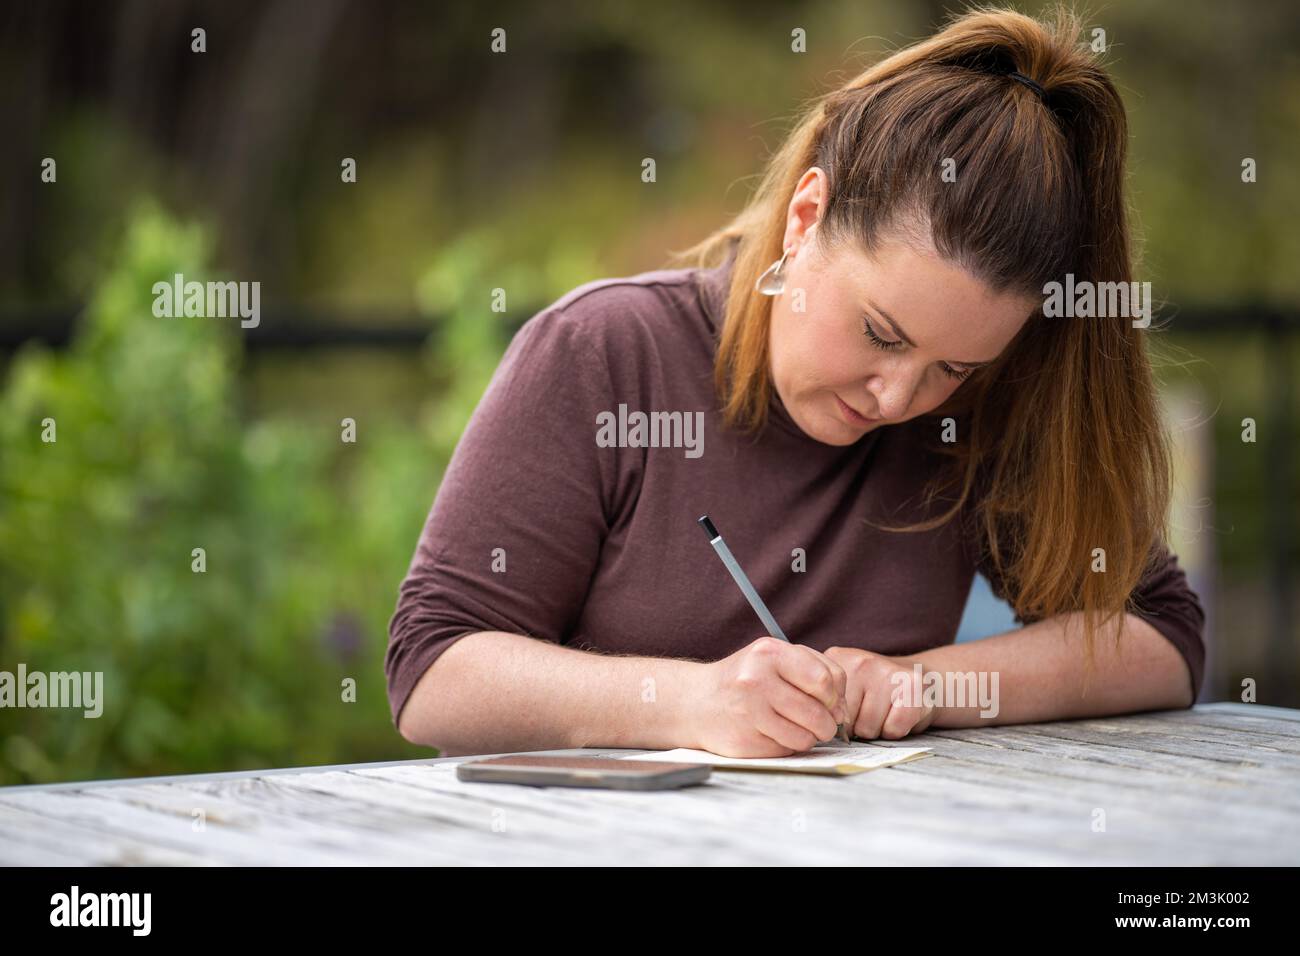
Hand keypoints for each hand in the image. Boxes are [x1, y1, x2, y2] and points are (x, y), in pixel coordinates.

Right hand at [681, 636, 849, 756]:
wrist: (695, 703)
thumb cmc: (744, 680)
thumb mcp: (773, 659)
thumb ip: (811, 671)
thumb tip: (842, 708)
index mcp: (769, 653)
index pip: (825, 679)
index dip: (836, 696)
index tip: (831, 702)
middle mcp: (757, 680)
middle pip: (819, 712)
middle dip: (827, 722)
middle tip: (821, 722)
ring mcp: (749, 712)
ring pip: (806, 737)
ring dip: (809, 737)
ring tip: (795, 726)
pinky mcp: (745, 741)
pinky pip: (787, 750)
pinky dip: (788, 745)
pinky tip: (774, 734)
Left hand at [824, 648, 936, 739]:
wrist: (923, 679)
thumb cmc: (877, 691)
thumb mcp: (845, 686)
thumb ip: (827, 701)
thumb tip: (825, 726)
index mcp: (837, 659)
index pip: (824, 708)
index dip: (837, 720)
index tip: (849, 712)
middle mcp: (860, 661)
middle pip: (845, 721)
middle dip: (857, 726)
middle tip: (871, 711)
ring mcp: (887, 671)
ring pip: (868, 728)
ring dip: (877, 729)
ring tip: (885, 712)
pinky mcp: (912, 686)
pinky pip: (893, 728)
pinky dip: (896, 730)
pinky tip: (899, 714)